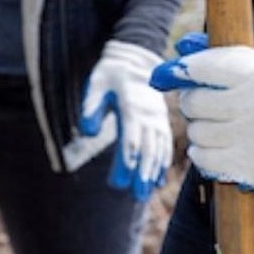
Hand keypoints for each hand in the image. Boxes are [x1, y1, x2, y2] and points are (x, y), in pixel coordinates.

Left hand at [79, 39, 172, 201]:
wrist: (135, 57)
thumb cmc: (110, 75)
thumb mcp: (95, 85)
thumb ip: (90, 109)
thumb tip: (88, 133)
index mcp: (131, 104)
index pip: (130, 135)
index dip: (127, 158)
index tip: (119, 180)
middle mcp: (148, 113)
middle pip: (147, 146)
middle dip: (142, 172)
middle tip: (137, 195)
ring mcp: (157, 117)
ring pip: (158, 147)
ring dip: (153, 171)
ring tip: (146, 193)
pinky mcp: (160, 121)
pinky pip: (165, 144)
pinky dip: (162, 162)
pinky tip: (158, 180)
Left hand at [150, 31, 253, 204]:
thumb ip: (221, 56)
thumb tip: (181, 46)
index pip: (204, 67)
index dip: (180, 71)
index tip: (166, 76)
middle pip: (194, 101)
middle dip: (193, 104)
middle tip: (207, 107)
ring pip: (196, 131)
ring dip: (199, 131)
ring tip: (222, 129)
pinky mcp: (249, 169)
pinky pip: (202, 158)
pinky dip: (203, 155)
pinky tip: (221, 149)